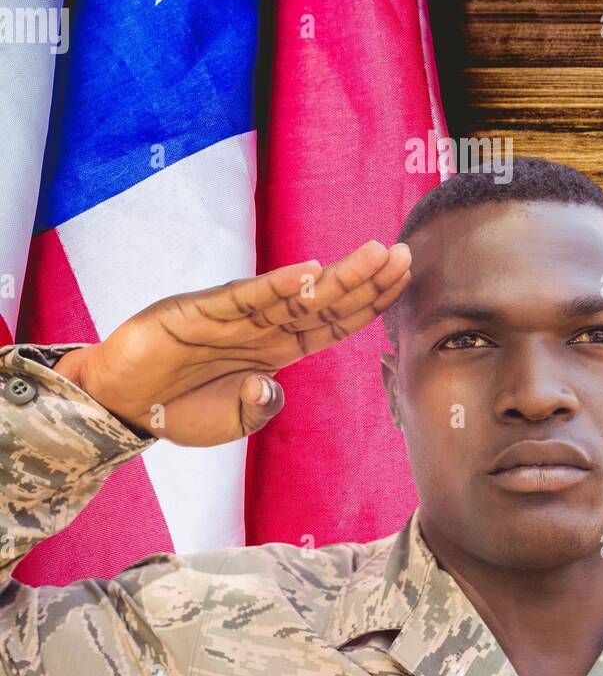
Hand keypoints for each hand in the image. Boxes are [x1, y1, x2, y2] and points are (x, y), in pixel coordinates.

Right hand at [53, 241, 410, 446]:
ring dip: (338, 274)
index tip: (403, 280)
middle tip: (405, 254)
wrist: (123, 402)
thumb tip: (270, 387)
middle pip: (327, 300)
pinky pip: (246, 297)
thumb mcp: (233, 422)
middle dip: (368, 278)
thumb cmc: (181, 408)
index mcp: (278, 350)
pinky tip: (309, 272)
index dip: (371, 302)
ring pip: (296, 293)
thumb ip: (259, 409)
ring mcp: (236, 315)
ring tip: (376, 253)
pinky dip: (277, 285)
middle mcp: (264, 327)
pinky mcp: (202, 310)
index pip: (336, 322)